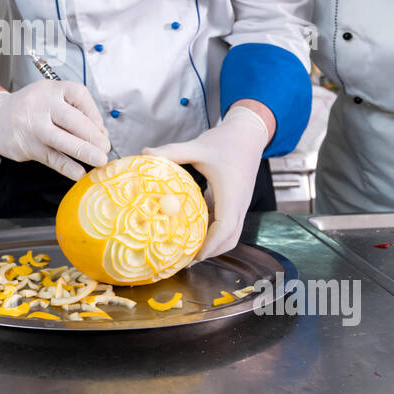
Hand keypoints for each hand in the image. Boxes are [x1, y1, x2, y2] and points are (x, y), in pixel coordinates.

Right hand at [0, 80, 110, 180]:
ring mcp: (33, 126)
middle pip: (73, 120)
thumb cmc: (30, 107)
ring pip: (62, 141)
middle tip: (105, 147)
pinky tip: (79, 173)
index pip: (79, 96)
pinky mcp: (26, 146)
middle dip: (92, 135)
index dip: (94, 114)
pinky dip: (67, 167)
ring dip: (84, 152)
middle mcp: (41, 105)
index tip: (101, 129)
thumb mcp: (50, 97)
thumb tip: (101, 135)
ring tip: (100, 160)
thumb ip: (74, 112)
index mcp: (50, 89)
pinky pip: (51, 158)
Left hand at [144, 105, 271, 260]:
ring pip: (231, 234)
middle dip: (210, 252)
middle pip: (230, 238)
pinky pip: (227, 223)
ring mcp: (239, 204)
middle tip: (185, 259)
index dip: (210, 245)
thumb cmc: (226, 140)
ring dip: (212, 245)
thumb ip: (172, 151)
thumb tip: (145, 153)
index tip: (193, 256)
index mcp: (232, 193)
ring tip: (187, 250)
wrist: (249, 133)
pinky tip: (192, 231)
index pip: (226, 227)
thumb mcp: (198, 146)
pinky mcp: (235, 202)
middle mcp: (239, 203)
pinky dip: (213, 232)